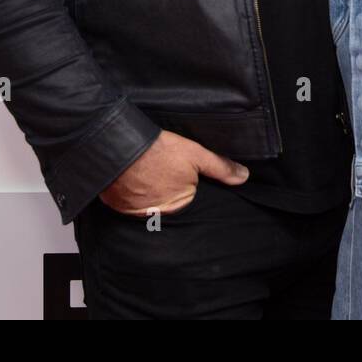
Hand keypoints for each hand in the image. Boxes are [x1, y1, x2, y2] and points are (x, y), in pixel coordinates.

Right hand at [97, 129, 249, 216]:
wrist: (118, 146)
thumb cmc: (156, 150)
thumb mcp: (194, 153)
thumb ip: (219, 167)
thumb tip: (243, 176)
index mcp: (181, 203)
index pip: (189, 199)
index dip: (187, 185)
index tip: (179, 174)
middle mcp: (160, 214)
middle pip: (169, 203)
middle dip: (168, 191)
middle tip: (161, 171)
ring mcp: (137, 212)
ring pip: (149, 204)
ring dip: (149, 193)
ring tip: (147, 173)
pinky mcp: (119, 207)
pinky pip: (129, 204)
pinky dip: (131, 194)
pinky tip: (133, 179)